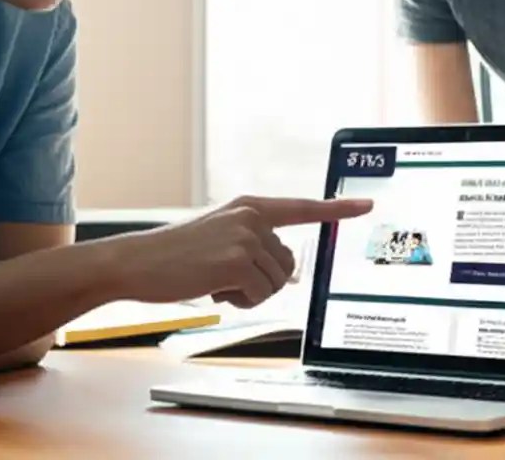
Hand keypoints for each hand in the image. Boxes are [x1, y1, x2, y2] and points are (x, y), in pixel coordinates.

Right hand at [113, 196, 372, 307]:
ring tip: (216, 281)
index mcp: (250, 207)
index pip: (302, 207)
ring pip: (276, 282)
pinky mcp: (237, 261)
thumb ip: (253, 241)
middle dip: (264, 280)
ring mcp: (245, 237)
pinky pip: (260, 294)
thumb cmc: (175, 255)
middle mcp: (251, 217)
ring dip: (250, 293)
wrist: (137, 263)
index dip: (338, 208)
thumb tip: (283, 268)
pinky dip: (240, 301)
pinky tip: (214, 290)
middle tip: (227, 278)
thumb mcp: (219, 235)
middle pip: (288, 263)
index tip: (367, 203)